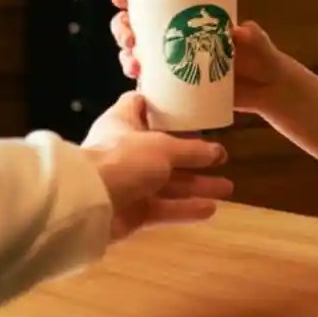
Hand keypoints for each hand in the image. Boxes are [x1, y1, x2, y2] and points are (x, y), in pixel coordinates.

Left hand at [82, 92, 234, 239]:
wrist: (90, 204)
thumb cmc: (124, 159)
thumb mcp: (164, 147)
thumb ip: (193, 150)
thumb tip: (218, 152)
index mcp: (123, 123)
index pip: (140, 105)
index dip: (163, 106)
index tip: (190, 108)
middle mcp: (125, 151)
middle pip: (164, 151)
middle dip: (194, 156)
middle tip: (222, 158)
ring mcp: (128, 183)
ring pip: (168, 183)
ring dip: (196, 186)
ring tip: (227, 189)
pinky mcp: (132, 211)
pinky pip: (163, 208)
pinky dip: (185, 209)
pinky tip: (210, 210)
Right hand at [110, 0, 282, 113]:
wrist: (267, 88)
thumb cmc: (262, 56)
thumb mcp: (258, 42)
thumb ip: (253, 36)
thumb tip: (240, 30)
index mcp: (189, 15)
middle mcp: (175, 34)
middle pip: (134, 25)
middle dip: (122, 28)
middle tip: (131, 37)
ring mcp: (172, 60)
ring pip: (135, 52)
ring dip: (126, 55)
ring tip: (136, 63)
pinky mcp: (175, 84)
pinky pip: (148, 81)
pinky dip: (138, 79)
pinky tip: (139, 80)